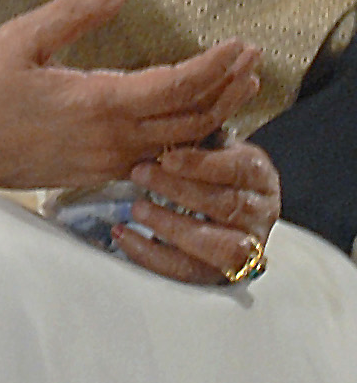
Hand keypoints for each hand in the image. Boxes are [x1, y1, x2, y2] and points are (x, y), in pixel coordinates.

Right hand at [0, 0, 259, 188]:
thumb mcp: (19, 37)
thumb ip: (73, 12)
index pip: (179, 86)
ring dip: (217, 114)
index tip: (241, 44)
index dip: (216, 66)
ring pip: (183, 143)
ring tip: (238, 86)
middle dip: (230, 89)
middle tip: (252, 60)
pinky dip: (189, 139)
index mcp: (99, 101)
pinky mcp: (102, 172)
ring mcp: (111, 160)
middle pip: (195, 120)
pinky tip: (198, 121)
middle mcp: (115, 138)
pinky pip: (161, 159)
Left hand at [121, 134, 281, 288]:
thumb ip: (195, 135)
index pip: (241, 168)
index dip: (204, 164)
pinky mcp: (221, 273)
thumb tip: (165, 109)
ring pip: (217, 245)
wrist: (222, 212)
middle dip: (179, 190)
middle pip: (228, 206)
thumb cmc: (205, 170)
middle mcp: (261, 212)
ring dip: (171, 226)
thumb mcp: (207, 147)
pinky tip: (122, 234)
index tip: (167, 158)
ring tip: (136, 208)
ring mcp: (247, 246)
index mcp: (258, 175)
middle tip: (139, 174)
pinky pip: (188, 270)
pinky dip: (151, 254)